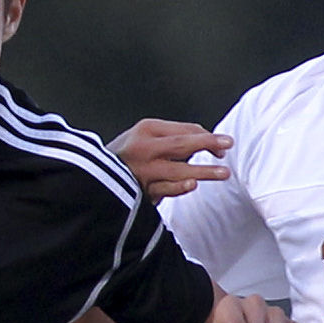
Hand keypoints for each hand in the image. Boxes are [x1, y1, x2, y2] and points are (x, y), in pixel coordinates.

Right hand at [110, 118, 231, 198]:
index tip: (224, 143)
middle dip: (208, 144)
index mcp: (146, 130)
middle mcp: (145, 148)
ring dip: (203, 170)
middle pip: (182, 144)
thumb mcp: (143, 137)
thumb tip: (204, 142)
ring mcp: (143, 171)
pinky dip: (178, 186)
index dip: (207, 136)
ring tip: (223, 173)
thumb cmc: (125, 157)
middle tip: (228, 145)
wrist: (95, 178)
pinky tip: (192, 184)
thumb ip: (170, 138)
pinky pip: (163, 189)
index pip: (184, 130)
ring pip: (177, 169)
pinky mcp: (141, 192)